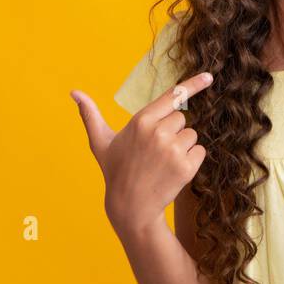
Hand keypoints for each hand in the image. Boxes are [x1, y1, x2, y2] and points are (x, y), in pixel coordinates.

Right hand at [70, 72, 213, 240]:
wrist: (131, 206)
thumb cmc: (115, 170)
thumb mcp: (100, 142)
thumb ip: (90, 114)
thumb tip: (74, 92)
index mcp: (141, 121)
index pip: (172, 96)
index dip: (193, 85)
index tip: (209, 77)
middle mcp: (158, 132)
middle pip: (181, 118)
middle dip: (172, 131)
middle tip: (154, 150)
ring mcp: (173, 150)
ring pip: (192, 135)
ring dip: (182, 146)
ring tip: (162, 162)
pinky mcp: (186, 166)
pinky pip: (200, 151)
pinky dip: (191, 160)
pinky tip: (173, 170)